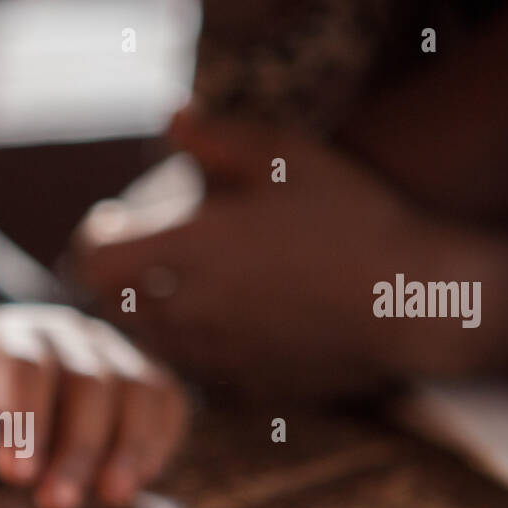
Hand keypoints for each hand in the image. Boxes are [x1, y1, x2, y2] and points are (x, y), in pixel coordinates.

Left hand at [0, 304, 189, 507]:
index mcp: (10, 336)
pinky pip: (165, 402)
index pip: (24, 368)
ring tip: (110, 496)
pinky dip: (155, 444)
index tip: (17, 476)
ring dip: (126, 449)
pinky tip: (134, 482)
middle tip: (58, 503)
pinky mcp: (146, 373)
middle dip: (76, 449)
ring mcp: (113, 349)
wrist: (9, 367)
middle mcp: (68, 334)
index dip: (24, 421)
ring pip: (135, 389)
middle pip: (86, 383)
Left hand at [70, 108, 450, 396]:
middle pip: (116, 305)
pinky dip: (191, 346)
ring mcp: (217, 354)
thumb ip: (216, 137)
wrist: (413, 300)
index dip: (95, 241)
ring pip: (152, 341)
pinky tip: (221, 319)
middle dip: (118, 278)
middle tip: (141, 252)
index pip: (94, 262)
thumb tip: (171, 122)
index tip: (114, 224)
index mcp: (191, 251)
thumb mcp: (286, 155)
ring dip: (152, 314)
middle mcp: (192, 310)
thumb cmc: (352, 215)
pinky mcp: (245, 385)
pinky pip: (196, 369)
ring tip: (177, 285)